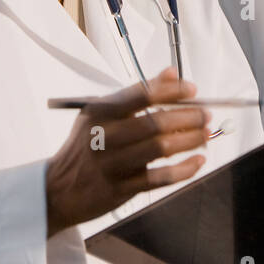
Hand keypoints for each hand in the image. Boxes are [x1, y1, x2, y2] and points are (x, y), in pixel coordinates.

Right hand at [45, 68, 210, 236]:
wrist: (57, 189)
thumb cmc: (85, 146)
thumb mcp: (101, 113)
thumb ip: (137, 93)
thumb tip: (171, 73)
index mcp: (100, 112)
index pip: (142, 95)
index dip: (171, 91)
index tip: (192, 90)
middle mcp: (104, 136)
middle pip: (154, 123)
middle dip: (187, 117)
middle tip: (206, 115)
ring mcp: (112, 164)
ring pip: (160, 149)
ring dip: (189, 141)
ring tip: (205, 135)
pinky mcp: (120, 189)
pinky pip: (159, 178)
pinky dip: (183, 170)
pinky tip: (197, 161)